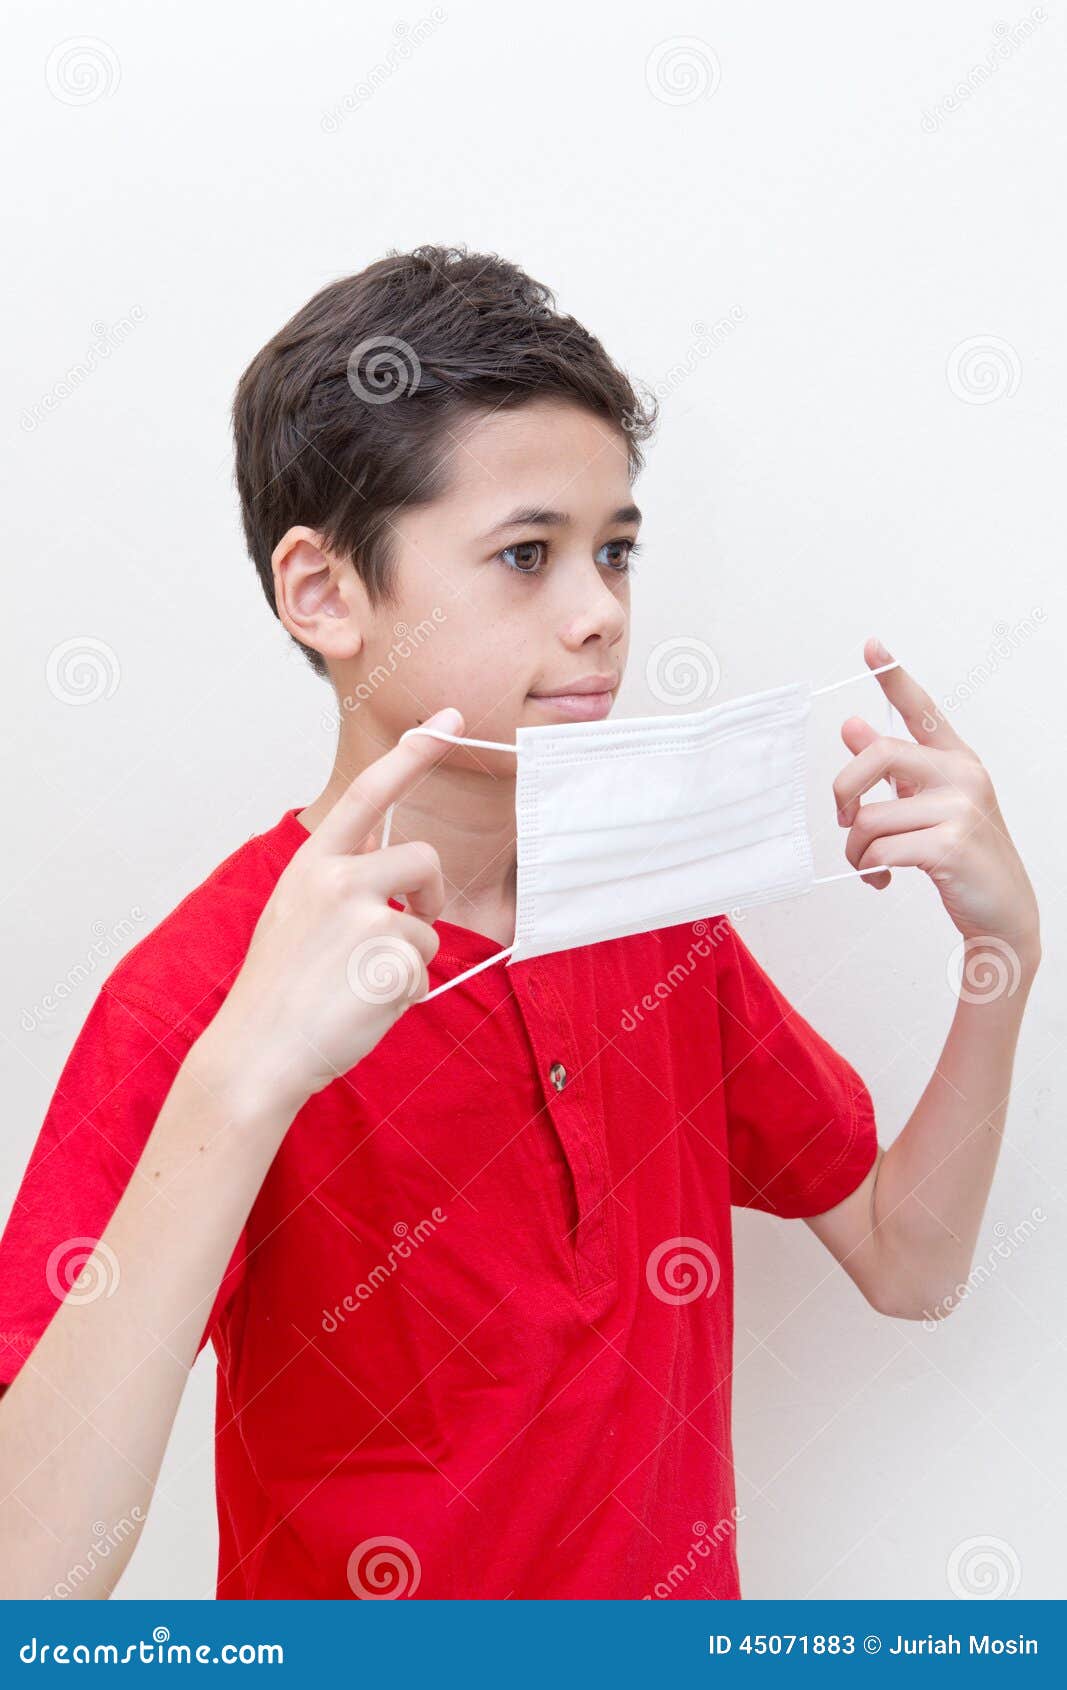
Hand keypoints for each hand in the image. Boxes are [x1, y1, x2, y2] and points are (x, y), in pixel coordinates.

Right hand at [207, 707, 463, 1115]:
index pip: (369, 793)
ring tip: (360, 986)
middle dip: (429, 894)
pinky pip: (424, 969)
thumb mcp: (295, 914)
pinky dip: (405, 993)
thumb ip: (337, 879)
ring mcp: (364, 915)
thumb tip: (382, 855)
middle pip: (423, 858)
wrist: (256, 1052)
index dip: (414, 754)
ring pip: (425, 925)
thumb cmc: (278, 992)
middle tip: (414, 922)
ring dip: (408, 959)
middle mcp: (337, 878)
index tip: (452, 721)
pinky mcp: (390, 956)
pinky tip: (364, 1007)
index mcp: (311, 864)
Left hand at [832, 640, 1039, 955]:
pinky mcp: (950, 844)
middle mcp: (962, 775)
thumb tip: (853, 726)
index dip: (894, 677)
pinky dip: (869, 870)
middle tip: (843, 821)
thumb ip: (895, 770)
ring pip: (869, 816)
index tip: (872, 647)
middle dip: (843, 792)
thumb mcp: (929, 806)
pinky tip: (881, 880)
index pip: (923, 710)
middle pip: (876, 756)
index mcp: (957, 761)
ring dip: (856, 850)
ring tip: (870, 865)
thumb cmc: (962, 858)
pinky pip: (880, 849)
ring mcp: (960, 808)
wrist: (1003, 914)